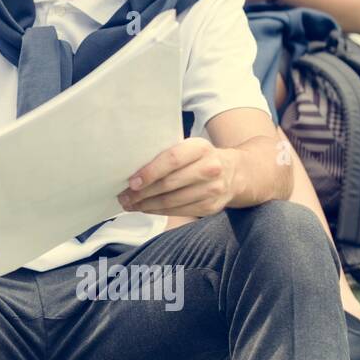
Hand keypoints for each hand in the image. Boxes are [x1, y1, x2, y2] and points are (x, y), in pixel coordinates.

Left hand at [116, 137, 238, 217]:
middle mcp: (210, 168)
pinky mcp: (211, 207)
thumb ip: (167, 155)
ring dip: (146, 205)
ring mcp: (212, 190)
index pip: (171, 160)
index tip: (132, 182)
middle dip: (142, 193)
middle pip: (169, 184)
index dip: (149, 172)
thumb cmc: (201, 158)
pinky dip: (159, 212)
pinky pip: (179, 211)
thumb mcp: (190, 147)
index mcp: (200, 148)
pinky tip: (146, 209)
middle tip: (123, 196)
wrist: (236, 172)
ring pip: (172, 201)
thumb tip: (133, 169)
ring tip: (130, 204)